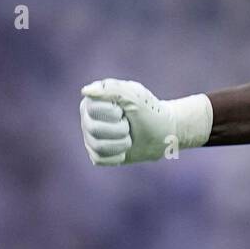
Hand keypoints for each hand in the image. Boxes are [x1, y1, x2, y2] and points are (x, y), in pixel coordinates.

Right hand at [79, 79, 211, 165]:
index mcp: (93, 100)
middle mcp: (88, 118)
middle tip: (129, 125)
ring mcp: (90, 136)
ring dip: (122, 143)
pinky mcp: (97, 153)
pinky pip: (100, 159)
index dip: (114, 113)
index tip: (125, 111)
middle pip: (94, 129)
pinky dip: (118, 155)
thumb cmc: (150, 112)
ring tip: (129, 137)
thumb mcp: (136, 96)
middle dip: (120, 129)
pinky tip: (125, 149)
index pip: (94, 109)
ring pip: (97, 146)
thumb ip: (113, 89)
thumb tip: (86, 91)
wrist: (164, 134)